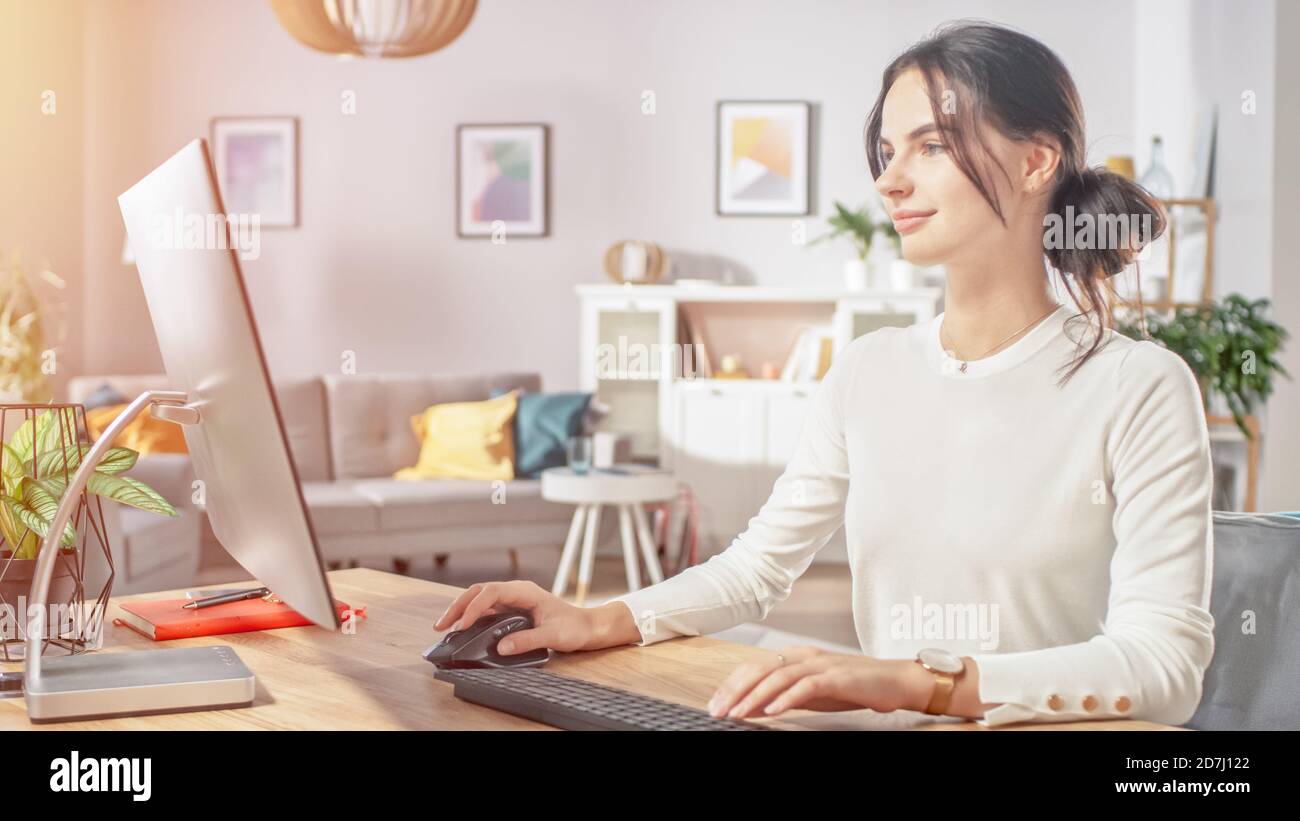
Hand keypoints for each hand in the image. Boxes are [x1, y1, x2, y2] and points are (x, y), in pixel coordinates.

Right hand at [433, 580, 612, 654]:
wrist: (587, 627)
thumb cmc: (574, 627)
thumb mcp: (553, 636)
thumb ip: (528, 640)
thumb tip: (501, 647)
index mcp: (525, 591)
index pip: (491, 592)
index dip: (474, 607)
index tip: (462, 624)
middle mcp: (516, 592)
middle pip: (479, 592)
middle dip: (458, 606)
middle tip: (440, 625)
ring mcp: (512, 601)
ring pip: (479, 600)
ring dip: (461, 611)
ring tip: (444, 627)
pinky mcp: (511, 611)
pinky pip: (486, 611)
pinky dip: (471, 618)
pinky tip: (461, 630)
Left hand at [707, 646, 931, 718]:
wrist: (895, 680)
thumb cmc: (853, 687)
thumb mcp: (812, 693)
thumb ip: (784, 696)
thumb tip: (753, 708)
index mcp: (796, 656)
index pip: (755, 666)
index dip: (731, 684)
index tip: (715, 704)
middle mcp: (805, 655)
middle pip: (761, 668)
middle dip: (735, 690)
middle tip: (717, 711)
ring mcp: (821, 664)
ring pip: (779, 676)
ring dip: (755, 696)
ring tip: (738, 713)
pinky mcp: (838, 677)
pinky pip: (807, 686)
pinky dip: (787, 698)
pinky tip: (773, 711)